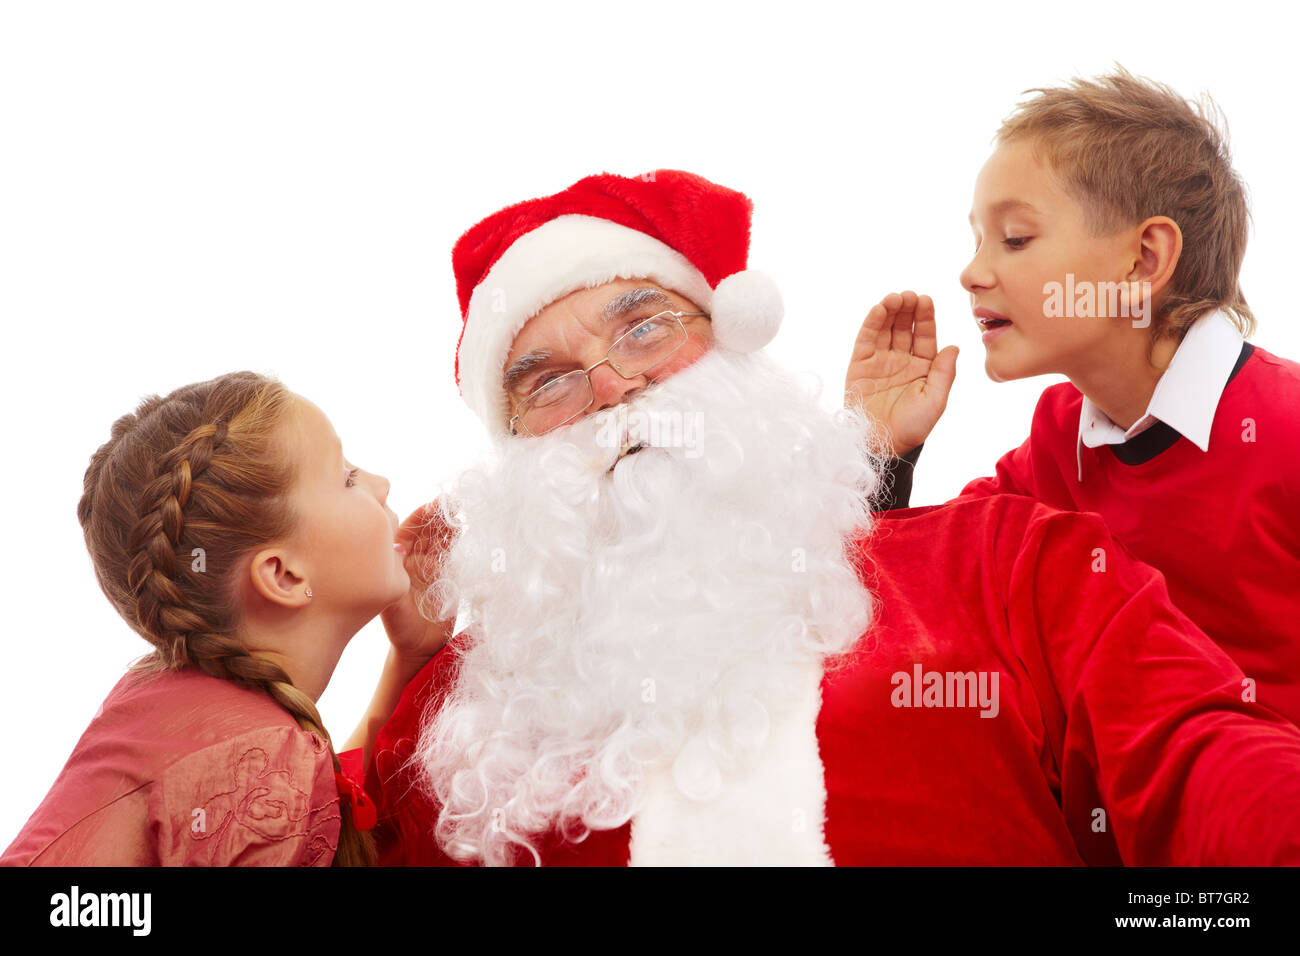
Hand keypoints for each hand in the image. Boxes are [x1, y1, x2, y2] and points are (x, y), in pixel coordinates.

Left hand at [380, 499, 455, 662]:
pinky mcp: (447, 572)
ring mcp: (430, 564)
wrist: (421, 647)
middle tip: (450, 501)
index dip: (419, 516)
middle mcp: (412, 558)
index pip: (405, 531)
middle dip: (437, 514)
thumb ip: (395, 582)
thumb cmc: (401, 628)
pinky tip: (462, 527)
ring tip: (459, 509)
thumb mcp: (393, 607)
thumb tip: (398, 551)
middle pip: (425, 529)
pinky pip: (451, 550)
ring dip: (448, 522)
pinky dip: (456, 538)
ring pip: (439, 537)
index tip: (431, 506)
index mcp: (395, 561)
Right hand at [845, 291, 958, 455]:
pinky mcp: (859, 365)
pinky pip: (866, 340)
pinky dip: (871, 323)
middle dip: (908, 309)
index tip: (926, 300)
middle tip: (909, 295)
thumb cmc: (912, 428)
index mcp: (923, 368)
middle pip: (905, 327)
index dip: (926, 318)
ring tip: (894, 298)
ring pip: (886, 329)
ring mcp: (880, 362)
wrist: (880, 444)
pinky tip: (878, 309)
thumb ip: (944, 373)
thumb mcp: (935, 401)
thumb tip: (954, 346)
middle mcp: (902, 361)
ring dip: (890, 311)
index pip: (926, 336)